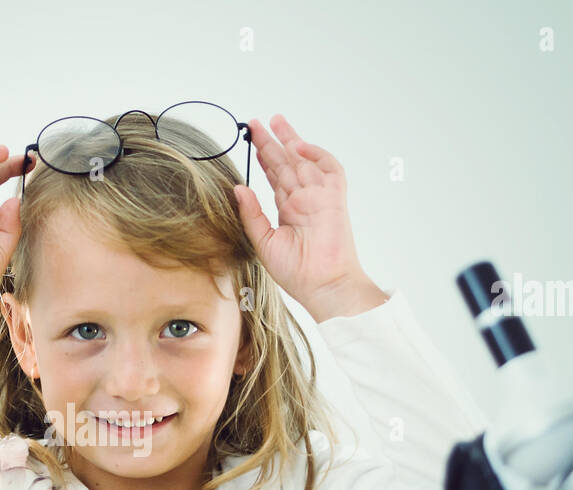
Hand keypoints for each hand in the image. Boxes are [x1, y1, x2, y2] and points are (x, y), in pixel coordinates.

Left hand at [234, 115, 383, 321]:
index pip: (274, 176)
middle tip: (255, 123)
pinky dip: (317, 155)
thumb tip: (238, 188)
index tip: (250, 141)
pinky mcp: (334, 199)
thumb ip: (251, 214)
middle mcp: (303, 200)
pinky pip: (330, 169)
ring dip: (291, 140)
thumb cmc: (296, 272)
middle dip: (271, 142)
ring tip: (274, 122)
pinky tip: (298, 146)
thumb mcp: (263, 241)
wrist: (322, 285)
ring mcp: (319, 197)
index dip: (262, 157)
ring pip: (304, 160)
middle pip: (286, 163)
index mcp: (287, 210)